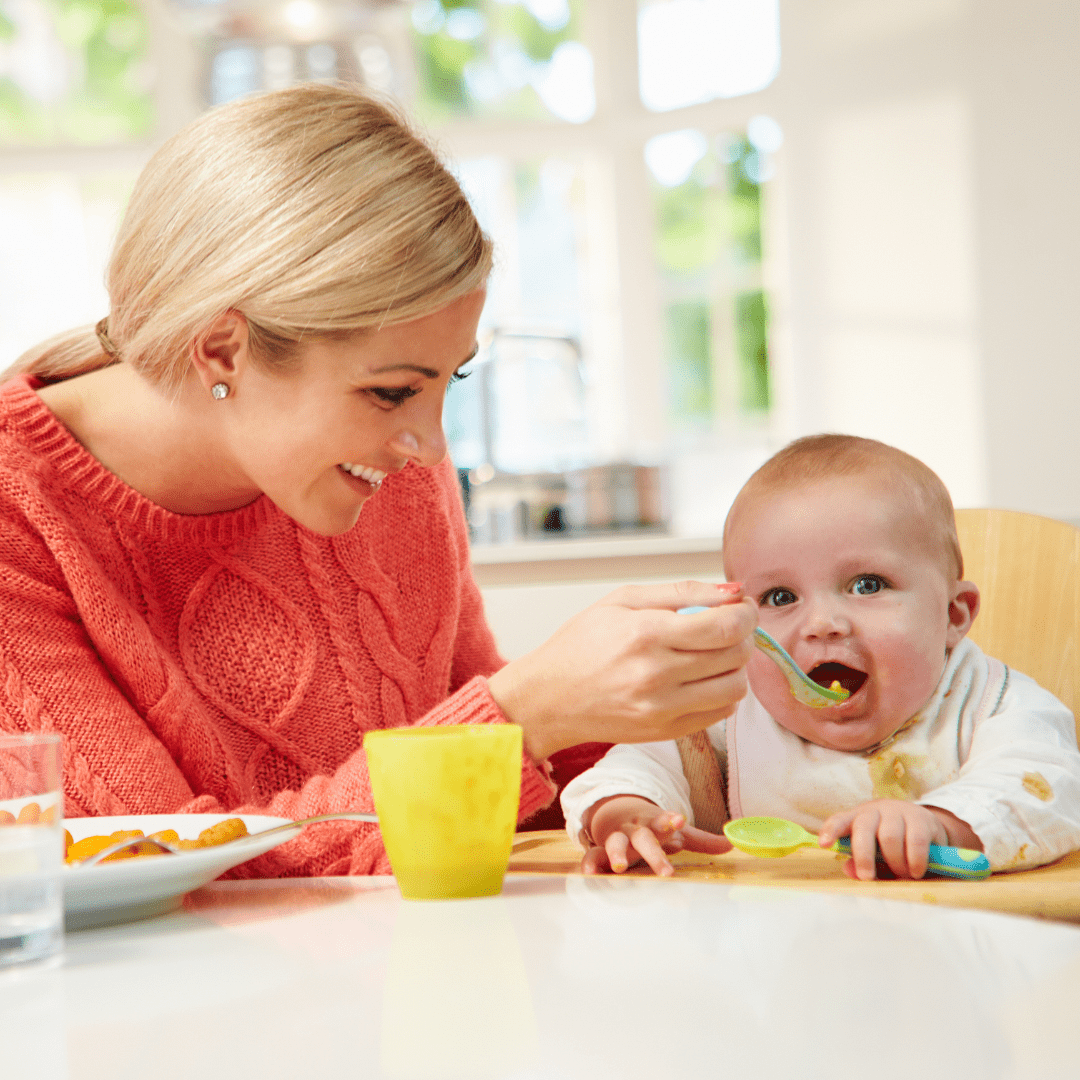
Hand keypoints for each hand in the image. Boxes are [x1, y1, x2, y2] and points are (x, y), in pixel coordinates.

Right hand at [487, 581, 756, 761]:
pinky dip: (722, 691)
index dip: (746, 613)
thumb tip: (734, 591)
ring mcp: (662, 709)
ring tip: (715, 653)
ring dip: (736, 666)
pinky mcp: (666, 732)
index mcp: (646, 634)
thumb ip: (682, 591)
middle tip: (728, 625)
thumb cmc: (582, 643)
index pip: (725, 626)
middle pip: (736, 655)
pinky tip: (702, 677)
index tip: (742, 606)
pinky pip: (720, 712)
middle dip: (744, 634)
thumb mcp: (622, 600)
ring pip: (736, 687)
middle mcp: (656, 675)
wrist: (548, 698)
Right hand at [579, 795, 731, 876]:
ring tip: (619, 867)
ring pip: (615, 843)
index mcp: (655, 824)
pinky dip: (590, 863)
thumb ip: (701, 841)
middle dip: (653, 853)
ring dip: (616, 853)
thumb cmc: (652, 829)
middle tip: (665, 871)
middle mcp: (636, 830)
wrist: (618, 814)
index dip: (671, 821)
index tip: (679, 820)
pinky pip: (593, 855)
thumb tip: (731, 844)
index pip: (664, 821)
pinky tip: (588, 874)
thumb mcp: (675, 832)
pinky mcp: (602, 850)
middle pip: (644, 838)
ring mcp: (617, 839)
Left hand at [818, 800, 981, 880]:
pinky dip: (915, 860)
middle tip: (867, 877)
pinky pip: (916, 840)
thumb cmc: (893, 843)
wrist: (927, 828)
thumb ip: (861, 863)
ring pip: (889, 836)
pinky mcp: (921, 818)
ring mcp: (898, 812)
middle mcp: (875, 811)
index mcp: (857, 818)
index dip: (831, 831)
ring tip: (902, 875)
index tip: (824, 844)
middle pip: (863, 829)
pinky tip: (916, 871)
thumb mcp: (875, 855)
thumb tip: (849, 871)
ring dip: (894, 862)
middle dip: (863, 856)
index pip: (840, 820)